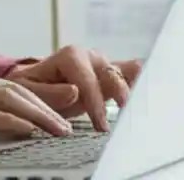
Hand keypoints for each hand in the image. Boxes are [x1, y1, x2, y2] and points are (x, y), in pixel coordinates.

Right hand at [0, 67, 72, 158]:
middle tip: (79, 106)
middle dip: (50, 98)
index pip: (3, 85)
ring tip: (64, 128)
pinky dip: (13, 122)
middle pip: (14, 87)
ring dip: (41, 113)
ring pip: (7, 98)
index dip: (37, 93)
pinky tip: (30, 130)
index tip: (62, 101)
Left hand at [5, 46, 142, 131]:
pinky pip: (131, 72)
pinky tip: (152, 88)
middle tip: (123, 120)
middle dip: (119, 97)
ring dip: (134, 89)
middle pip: (112, 74)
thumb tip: (74, 91)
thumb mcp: (30, 90)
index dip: (96, 104)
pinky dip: (141, 80)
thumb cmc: (32, 87)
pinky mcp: (112, 73)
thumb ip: (50, 92)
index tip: (101, 126)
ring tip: (141, 107)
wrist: (36, 82)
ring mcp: (104, 63)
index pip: (88, 81)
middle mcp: (91, 56)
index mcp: (71, 56)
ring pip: (126, 73)